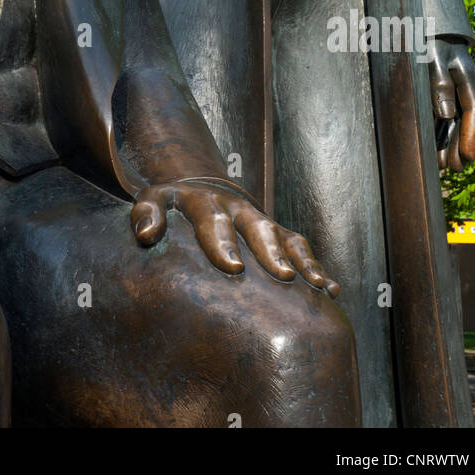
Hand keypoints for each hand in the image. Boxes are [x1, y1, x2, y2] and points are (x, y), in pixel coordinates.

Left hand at [131, 178, 339, 295]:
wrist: (201, 184)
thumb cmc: (175, 205)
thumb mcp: (154, 199)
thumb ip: (146, 213)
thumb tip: (145, 235)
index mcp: (205, 202)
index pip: (213, 221)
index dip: (223, 242)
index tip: (233, 267)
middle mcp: (237, 209)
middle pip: (256, 228)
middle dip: (269, 252)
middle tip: (282, 276)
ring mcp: (259, 220)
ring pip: (284, 237)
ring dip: (301, 260)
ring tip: (316, 285)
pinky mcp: (275, 231)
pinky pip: (299, 245)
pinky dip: (316, 266)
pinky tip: (329, 290)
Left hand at [428, 38, 474, 171]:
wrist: (412, 18)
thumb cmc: (422, 34)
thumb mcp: (431, 55)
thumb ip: (439, 82)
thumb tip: (445, 115)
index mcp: (466, 74)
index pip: (474, 109)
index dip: (472, 135)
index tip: (467, 158)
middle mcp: (459, 83)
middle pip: (463, 120)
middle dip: (459, 146)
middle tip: (452, 169)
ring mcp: (447, 85)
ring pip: (451, 119)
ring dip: (447, 142)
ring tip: (440, 165)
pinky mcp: (432, 86)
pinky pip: (437, 112)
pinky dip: (435, 129)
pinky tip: (429, 145)